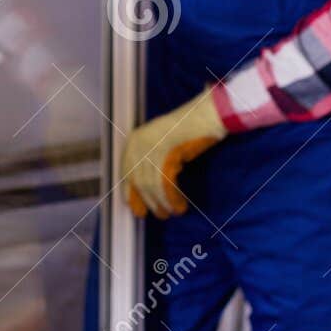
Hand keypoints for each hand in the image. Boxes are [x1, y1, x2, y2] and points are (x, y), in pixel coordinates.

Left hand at [119, 89, 225, 218]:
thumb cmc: (187, 129)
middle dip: (148, 201)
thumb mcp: (160, 142)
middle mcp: (138, 144)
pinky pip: (165, 184)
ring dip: (162, 203)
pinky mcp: (165, 154)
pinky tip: (179, 206)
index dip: (130, 193)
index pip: (126, 172)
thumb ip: (150, 158)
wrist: (204, 116)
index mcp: (134, 140)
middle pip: (138, 181)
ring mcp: (150, 148)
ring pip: (151, 186)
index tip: (136, 209)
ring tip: (173, 212)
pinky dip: (172, 198)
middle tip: (160, 214)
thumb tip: (146, 186)